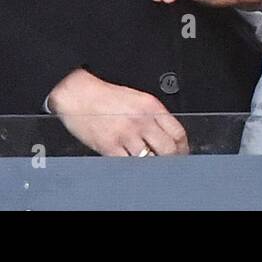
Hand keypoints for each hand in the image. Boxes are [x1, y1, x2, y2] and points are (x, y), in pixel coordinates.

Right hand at [48, 69, 189, 156]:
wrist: (79, 95)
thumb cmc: (106, 97)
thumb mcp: (138, 99)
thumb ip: (154, 115)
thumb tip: (167, 134)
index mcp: (151, 107)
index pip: (177, 132)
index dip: (183, 147)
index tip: (181, 152)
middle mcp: (141, 121)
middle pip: (168, 149)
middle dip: (171, 159)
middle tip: (168, 162)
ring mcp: (126, 135)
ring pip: (149, 159)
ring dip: (151, 163)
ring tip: (149, 162)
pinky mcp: (109, 147)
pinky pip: (128, 164)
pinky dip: (132, 166)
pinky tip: (132, 162)